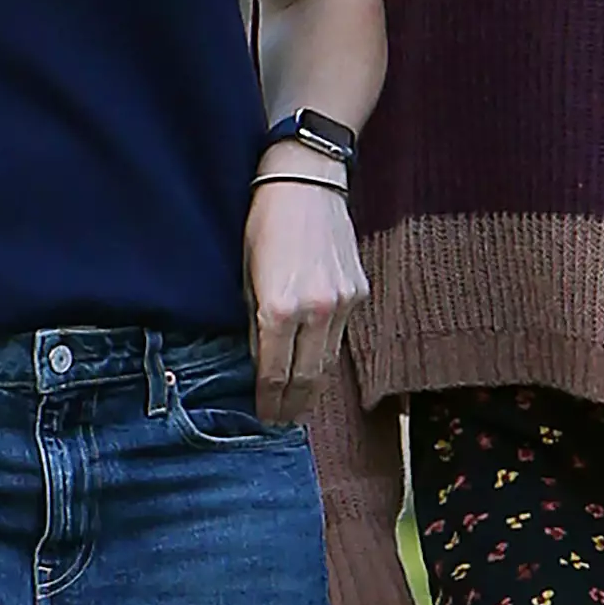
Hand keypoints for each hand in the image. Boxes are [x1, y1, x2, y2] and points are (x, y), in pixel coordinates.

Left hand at [245, 171, 366, 420]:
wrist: (307, 182)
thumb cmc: (265, 223)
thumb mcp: (245, 275)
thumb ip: (253, 322)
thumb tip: (258, 362)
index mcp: (280, 308)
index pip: (274, 373)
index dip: (269, 401)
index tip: (265, 418)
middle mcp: (316, 311)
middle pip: (306, 376)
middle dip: (293, 404)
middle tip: (283, 423)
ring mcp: (343, 303)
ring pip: (328, 360)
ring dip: (313, 385)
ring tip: (299, 403)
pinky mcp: (358, 292)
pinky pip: (341, 335)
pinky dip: (326, 352)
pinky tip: (315, 363)